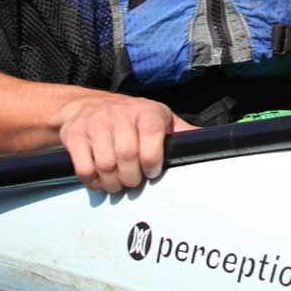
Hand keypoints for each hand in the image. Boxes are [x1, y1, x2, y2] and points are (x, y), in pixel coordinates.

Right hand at [55, 91, 194, 194]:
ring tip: (118, 184)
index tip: (152, 172)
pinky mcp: (74, 135)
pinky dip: (93, 182)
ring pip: (105, 165)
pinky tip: (100, 180)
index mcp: (147, 111)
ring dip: (113, 183)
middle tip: (133, 182)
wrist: (87, 106)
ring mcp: (95, 123)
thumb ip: (183, 133)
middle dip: (131, 178)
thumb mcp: (160, 120)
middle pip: (126, 156)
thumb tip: (216, 144)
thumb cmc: (133, 118)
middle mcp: (120, 114)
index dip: (152, 160)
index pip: (151, 135)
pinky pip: (84, 168)